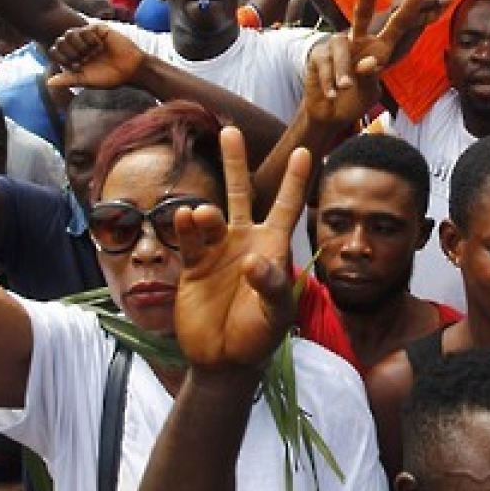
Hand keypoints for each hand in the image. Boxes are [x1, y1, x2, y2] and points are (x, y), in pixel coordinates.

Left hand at [47, 25, 146, 88]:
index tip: (76, 67)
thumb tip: (48, 82)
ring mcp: (88, 37)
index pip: (56, 52)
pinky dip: (90, 38)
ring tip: (93, 52)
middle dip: (71, 52)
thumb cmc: (110, 77)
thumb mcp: (86, 80)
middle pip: (61, 41)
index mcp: (74, 58)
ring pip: (70, 33)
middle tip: (86, 59)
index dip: (62, 58)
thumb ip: (68, 79)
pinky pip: (85, 28)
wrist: (131, 69)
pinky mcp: (98, 30)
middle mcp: (79, 46)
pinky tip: (100, 45)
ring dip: (80, 45)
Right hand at [171, 127, 310, 371]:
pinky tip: (185, 219)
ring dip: (205, 210)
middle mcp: (246, 241)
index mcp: (274, 248)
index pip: (286, 206)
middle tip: (229, 131)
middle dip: (235, 162)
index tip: (304, 150)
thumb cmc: (259, 337)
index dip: (295, 180)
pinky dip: (185, 226)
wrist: (224, 360)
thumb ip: (270, 285)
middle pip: (241, 193)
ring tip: (201, 215)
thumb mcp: (275, 314)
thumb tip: (252, 260)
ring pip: (210, 214)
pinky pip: (189, 237)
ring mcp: (218, 251)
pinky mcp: (194, 264)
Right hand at [304, 0, 428, 124]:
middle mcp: (358, 42)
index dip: (409, 9)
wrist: (329, 115)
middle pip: (361, 17)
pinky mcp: (318, 56)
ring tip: (346, 87)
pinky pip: (325, 65)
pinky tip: (332, 94)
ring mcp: (337, 47)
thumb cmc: (354, 100)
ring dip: (343, 71)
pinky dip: (330, 82)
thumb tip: (368, 63)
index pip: (396, 27)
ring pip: (341, 50)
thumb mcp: (368, 92)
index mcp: (378, 49)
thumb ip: (370, 78)